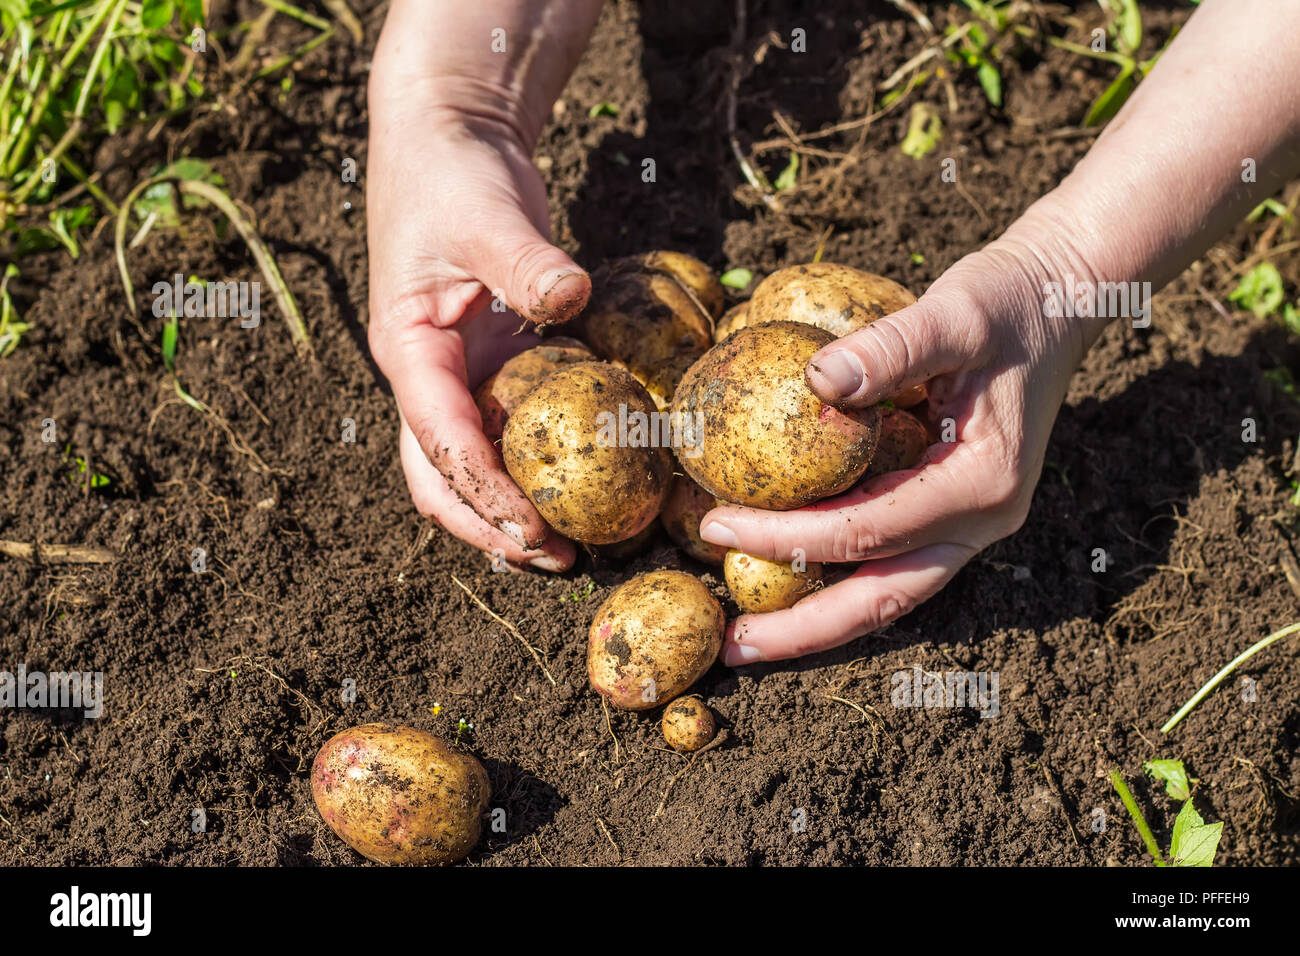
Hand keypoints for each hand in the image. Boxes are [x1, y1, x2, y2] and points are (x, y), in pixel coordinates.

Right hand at [366, 68, 588, 570]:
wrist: (449, 140)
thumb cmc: (455, 173)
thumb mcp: (487, 212)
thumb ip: (525, 259)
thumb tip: (571, 296)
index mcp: (409, 348)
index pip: (440, 439)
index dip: (485, 492)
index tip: (536, 530)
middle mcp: (425, 375)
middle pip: (439, 478)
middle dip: (489, 528)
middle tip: (557, 559)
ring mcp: (455, 376)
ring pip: (465, 466)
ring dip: (504, 513)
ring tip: (565, 548)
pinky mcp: (489, 366)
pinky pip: (501, 433)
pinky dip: (528, 470)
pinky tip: (576, 489)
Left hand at [699, 238, 1101, 662]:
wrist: (1062, 301)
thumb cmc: (1009, 303)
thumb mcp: (954, 313)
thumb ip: (893, 347)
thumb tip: (817, 379)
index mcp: (982, 483)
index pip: (867, 530)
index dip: (788, 535)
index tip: (717, 523)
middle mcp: (982, 521)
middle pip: (883, 599)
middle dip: (804, 630)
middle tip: (731, 648)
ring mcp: (971, 524)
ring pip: (889, 592)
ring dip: (819, 618)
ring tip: (749, 636)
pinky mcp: (952, 510)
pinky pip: (890, 559)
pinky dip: (838, 576)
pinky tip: (786, 576)